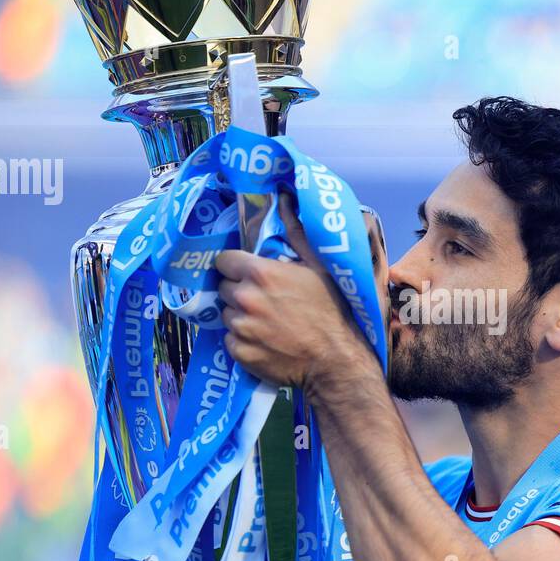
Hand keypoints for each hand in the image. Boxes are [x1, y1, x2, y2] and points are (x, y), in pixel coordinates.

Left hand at [216, 196, 373, 390]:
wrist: (335, 360)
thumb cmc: (331, 310)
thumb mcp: (319, 267)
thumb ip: (296, 233)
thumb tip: (285, 200)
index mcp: (260, 273)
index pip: (224, 260)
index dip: (236, 266)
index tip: (249, 274)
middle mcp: (245, 299)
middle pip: (224, 288)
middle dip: (239, 291)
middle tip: (263, 300)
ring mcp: (240, 328)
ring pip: (227, 314)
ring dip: (241, 316)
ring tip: (266, 322)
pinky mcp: (239, 352)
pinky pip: (230, 340)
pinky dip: (242, 340)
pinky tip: (264, 340)